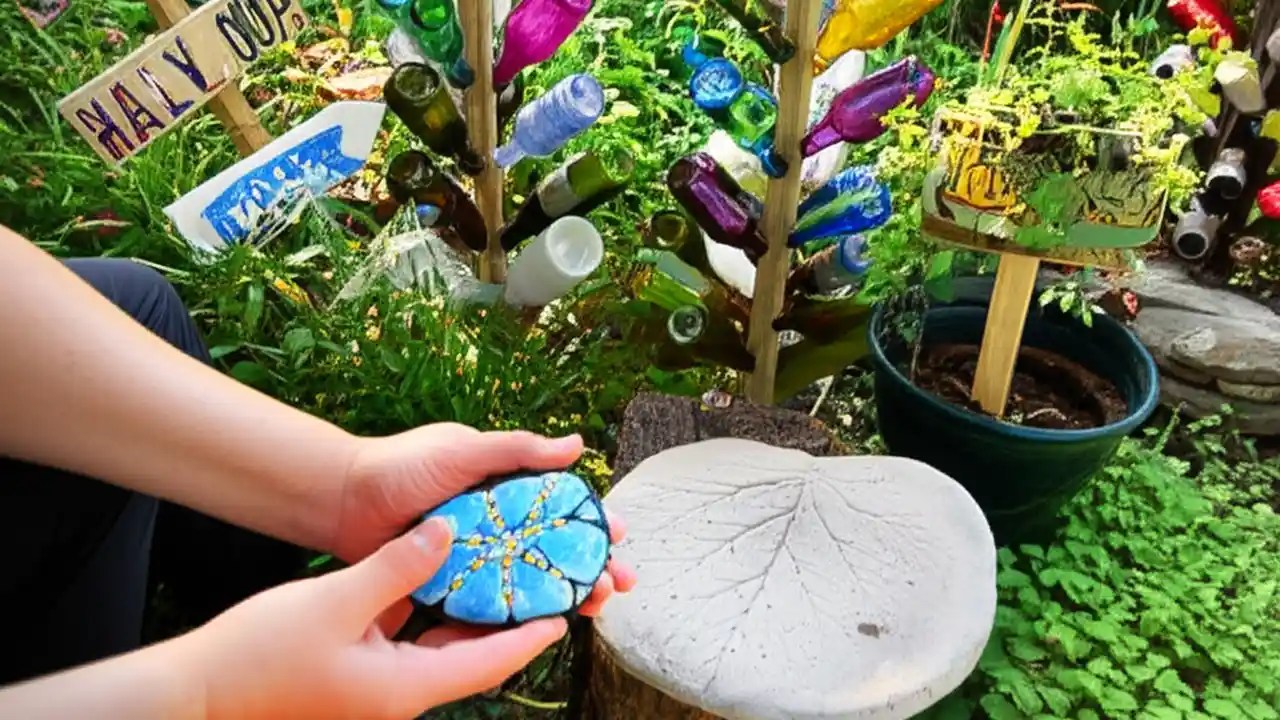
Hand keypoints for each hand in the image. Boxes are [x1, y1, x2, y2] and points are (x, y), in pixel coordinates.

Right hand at [191, 518, 570, 719]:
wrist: (199, 692)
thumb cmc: (261, 654)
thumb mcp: (337, 600)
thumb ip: (398, 565)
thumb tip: (447, 530)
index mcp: (405, 686)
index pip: (490, 661)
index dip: (532, 634)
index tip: (567, 608)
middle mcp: (400, 692)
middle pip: (474, 656)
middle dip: (511, 621)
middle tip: (540, 581)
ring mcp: (378, 687)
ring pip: (443, 648)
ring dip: (472, 614)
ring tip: (502, 572)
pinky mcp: (357, 674)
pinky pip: (410, 642)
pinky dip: (431, 613)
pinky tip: (440, 577)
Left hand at [329, 425, 635, 617]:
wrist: (342, 500)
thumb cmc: (401, 466)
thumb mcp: (465, 450)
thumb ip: (519, 450)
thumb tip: (577, 446)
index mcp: (505, 490)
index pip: (560, 508)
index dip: (592, 522)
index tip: (619, 534)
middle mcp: (496, 527)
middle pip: (555, 551)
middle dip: (592, 567)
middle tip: (618, 583)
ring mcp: (475, 559)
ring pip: (531, 582)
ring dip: (567, 595)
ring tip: (594, 607)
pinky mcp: (452, 588)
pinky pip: (490, 606)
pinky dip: (519, 617)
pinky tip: (545, 626)